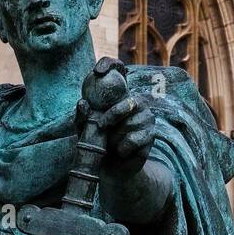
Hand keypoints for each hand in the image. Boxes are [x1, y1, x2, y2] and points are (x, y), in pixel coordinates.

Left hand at [78, 57, 154, 176]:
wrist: (113, 170)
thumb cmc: (98, 145)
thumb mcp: (84, 131)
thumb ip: (82, 117)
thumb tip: (82, 103)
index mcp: (118, 95)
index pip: (118, 70)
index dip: (110, 64)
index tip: (97, 71)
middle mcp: (135, 102)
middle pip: (127, 102)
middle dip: (112, 116)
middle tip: (103, 127)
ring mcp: (146, 117)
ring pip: (129, 124)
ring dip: (115, 138)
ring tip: (112, 144)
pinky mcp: (151, 134)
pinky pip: (133, 139)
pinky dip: (122, 148)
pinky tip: (122, 152)